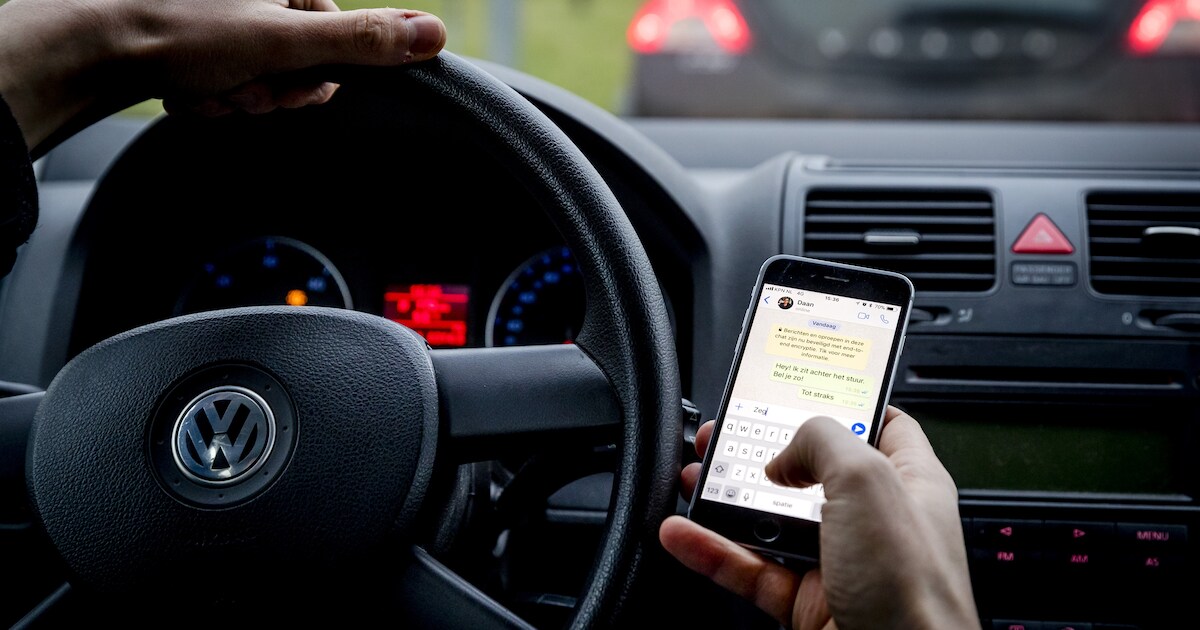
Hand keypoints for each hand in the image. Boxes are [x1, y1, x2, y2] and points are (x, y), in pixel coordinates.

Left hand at [0, 0, 446, 151]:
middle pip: (302, 60)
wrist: (92, 48)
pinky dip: (212, 92)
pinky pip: (229, 75)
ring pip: (263, 74)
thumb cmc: (179, 34)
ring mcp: (227, 11)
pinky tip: (189, 85)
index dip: (314, 76)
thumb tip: (434, 35)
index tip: (282, 81)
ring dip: (238, 96)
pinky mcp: (199, 33)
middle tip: (237, 86)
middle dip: (272, 88)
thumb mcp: (284, 41)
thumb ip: (362, 41)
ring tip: (206, 84)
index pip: (339, 38)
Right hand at [660, 408, 978, 629]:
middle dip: (761, 452)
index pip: (877, 424)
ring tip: (690, 476)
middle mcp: (874, 522)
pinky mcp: (806, 605)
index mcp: (908, 482)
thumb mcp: (869, 480)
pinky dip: (711, 551)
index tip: (795, 388)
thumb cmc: (914, 591)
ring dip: (725, 500)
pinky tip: (682, 533)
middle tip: (722, 434)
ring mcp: (838, 565)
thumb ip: (821, 441)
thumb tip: (784, 452)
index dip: (837, 403)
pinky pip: (748, 569)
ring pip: (770, 521)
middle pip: (809, 471)